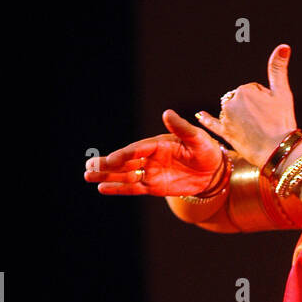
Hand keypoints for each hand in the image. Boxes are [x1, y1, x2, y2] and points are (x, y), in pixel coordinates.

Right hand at [83, 110, 223, 194]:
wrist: (213, 171)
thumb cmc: (206, 150)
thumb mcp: (197, 138)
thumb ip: (182, 128)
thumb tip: (167, 113)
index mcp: (158, 143)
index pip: (137, 150)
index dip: (124, 155)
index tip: (111, 160)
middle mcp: (150, 157)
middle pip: (125, 162)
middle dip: (107, 165)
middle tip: (88, 167)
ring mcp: (150, 172)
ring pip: (125, 175)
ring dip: (107, 176)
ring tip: (88, 175)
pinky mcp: (153, 186)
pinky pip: (134, 188)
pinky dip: (119, 188)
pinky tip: (103, 188)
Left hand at [194, 45, 297, 166]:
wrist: (277, 150)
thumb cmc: (282, 121)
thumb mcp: (283, 93)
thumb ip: (278, 68)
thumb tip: (283, 46)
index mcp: (244, 89)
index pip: (254, 90)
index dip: (266, 101)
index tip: (272, 112)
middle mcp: (231, 102)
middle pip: (242, 100)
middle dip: (253, 108)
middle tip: (266, 121)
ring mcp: (226, 118)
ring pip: (233, 111)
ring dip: (241, 116)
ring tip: (255, 129)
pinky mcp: (225, 133)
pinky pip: (212, 124)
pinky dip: (206, 119)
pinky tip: (199, 115)